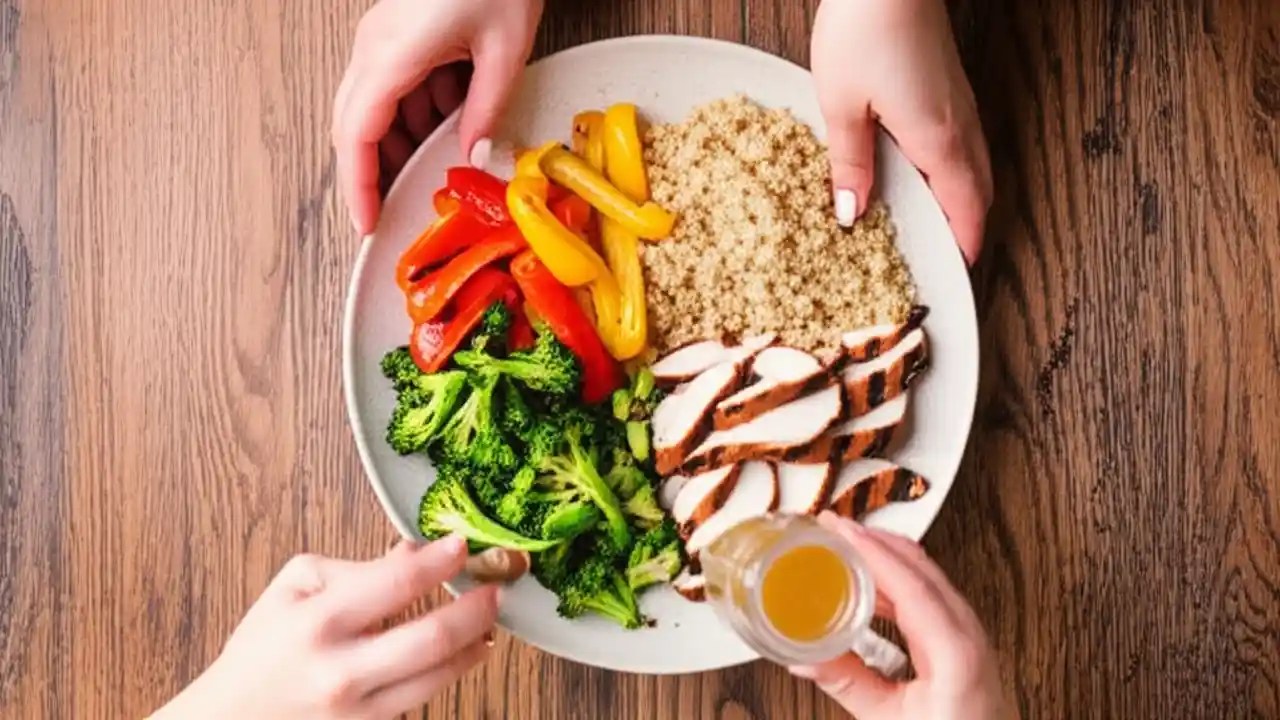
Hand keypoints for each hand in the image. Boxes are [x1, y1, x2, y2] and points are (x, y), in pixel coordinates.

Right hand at [152, 537, 498, 719]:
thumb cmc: (262, 649)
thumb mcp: (292, 589)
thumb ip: (355, 568)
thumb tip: (412, 551)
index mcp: (320, 620)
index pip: (397, 583)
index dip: (440, 561)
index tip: (464, 544)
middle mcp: (343, 669)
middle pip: (433, 637)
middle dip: (476, 607)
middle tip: (498, 585)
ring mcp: (359, 709)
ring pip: (439, 675)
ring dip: (476, 642)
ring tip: (490, 618)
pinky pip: (424, 696)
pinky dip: (452, 669)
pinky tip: (465, 650)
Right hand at [332, 0, 544, 234]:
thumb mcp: (505, 52)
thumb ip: (486, 111)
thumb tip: (474, 157)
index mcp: (392, 55)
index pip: (357, 136)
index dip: (358, 185)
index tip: (365, 223)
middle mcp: (375, 46)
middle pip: (355, 125)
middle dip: (372, 172)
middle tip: (392, 211)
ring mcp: (382, 36)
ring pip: (374, 107)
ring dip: (399, 141)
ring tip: (432, 171)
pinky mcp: (398, 30)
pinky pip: (394, 84)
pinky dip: (414, 113)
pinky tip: (449, 124)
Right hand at [790, 513, 1009, 719]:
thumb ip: (847, 684)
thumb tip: (805, 659)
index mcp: (954, 654)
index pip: (912, 585)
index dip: (873, 552)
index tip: (841, 530)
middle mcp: (968, 635)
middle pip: (921, 568)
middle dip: (875, 541)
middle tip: (833, 527)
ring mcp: (969, 634)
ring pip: (926, 575)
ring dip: (885, 555)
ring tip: (844, 547)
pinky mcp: (962, 639)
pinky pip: (929, 592)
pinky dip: (897, 577)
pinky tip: (869, 582)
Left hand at [811, 0, 992, 262]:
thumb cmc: (865, 30)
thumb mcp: (842, 106)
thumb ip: (849, 163)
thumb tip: (851, 213)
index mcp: (938, 142)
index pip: (966, 212)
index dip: (963, 248)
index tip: (953, 275)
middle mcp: (960, 127)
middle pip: (978, 194)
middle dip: (966, 231)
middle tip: (942, 258)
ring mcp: (961, 104)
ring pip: (974, 167)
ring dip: (961, 201)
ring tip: (932, 226)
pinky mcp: (950, 86)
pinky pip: (962, 142)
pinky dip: (953, 171)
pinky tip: (924, 172)